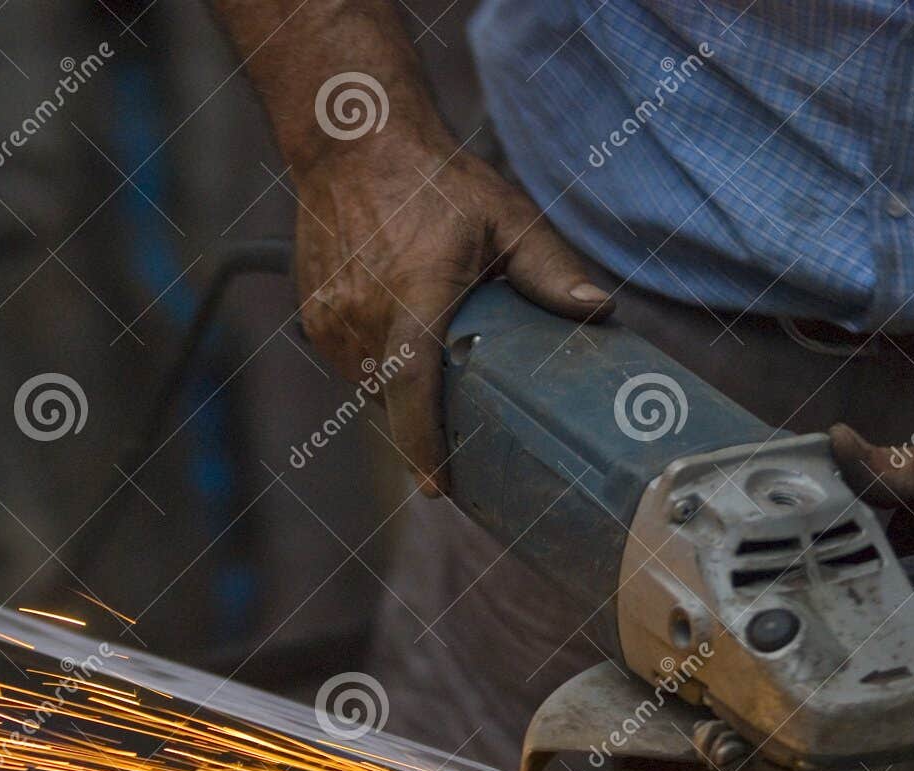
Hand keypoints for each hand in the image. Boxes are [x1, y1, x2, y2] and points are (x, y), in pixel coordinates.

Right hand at [294, 136, 610, 493]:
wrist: (353, 141)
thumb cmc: (436, 180)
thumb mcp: (506, 218)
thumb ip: (551, 269)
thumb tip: (599, 312)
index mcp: (414, 293)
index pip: (412, 388)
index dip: (423, 446)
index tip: (438, 488)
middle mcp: (364, 312)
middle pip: (396, 399)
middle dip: (425, 422)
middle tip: (462, 435)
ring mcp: (331, 317)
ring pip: (370, 386)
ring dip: (402, 391)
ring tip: (434, 372)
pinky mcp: (314, 316)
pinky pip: (350, 365)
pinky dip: (377, 366)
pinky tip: (402, 340)